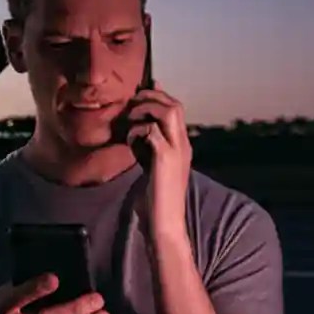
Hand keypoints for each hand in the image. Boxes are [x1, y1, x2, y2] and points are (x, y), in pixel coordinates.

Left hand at [124, 82, 192, 238]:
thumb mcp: (153, 167)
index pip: (177, 110)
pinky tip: (129, 142)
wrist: (166, 223)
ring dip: (145, 110)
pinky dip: (137, 131)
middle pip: (175, 106)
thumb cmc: (156, 199)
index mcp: (182, 146)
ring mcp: (176, 151)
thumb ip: (148, 148)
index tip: (142, 90)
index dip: (159, 96)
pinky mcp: (165, 159)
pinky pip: (151, 131)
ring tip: (130, 120)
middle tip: (132, 104)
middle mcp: (183, 145)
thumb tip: (136, 130)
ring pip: (168, 112)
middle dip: (152, 98)